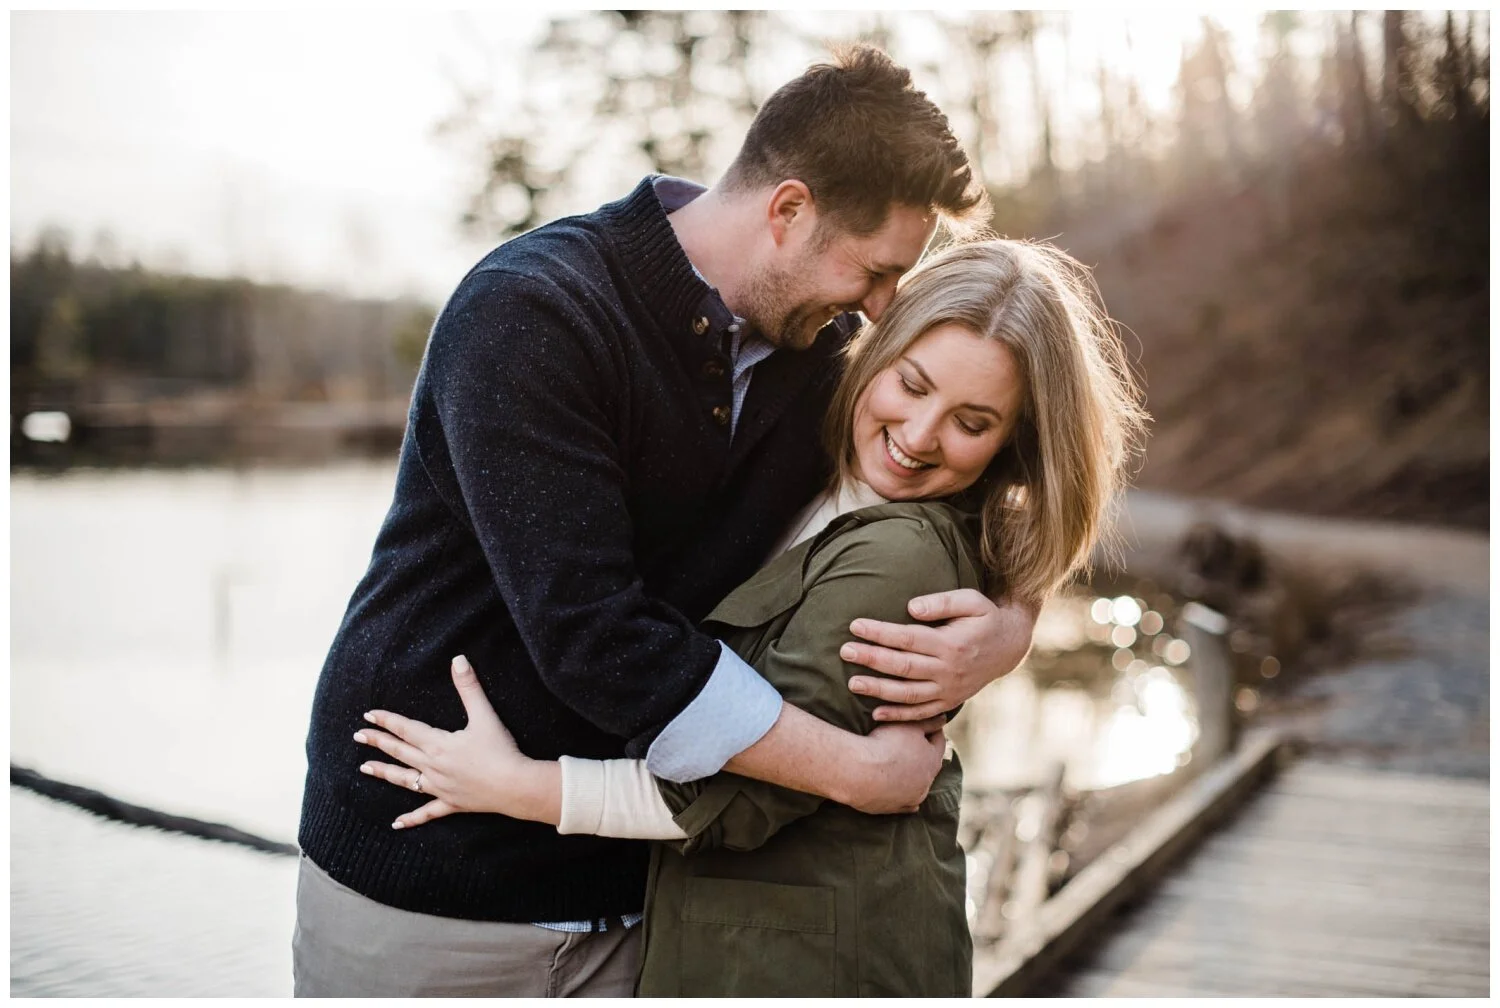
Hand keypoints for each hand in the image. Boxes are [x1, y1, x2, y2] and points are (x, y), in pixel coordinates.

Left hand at [354, 655, 556, 828]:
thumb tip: (458, 660)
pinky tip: (396, 823)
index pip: (406, 729)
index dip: (387, 721)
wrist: (514, 786)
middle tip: (358, 736)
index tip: (368, 715)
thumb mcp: (485, 715)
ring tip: (365, 768)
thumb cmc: (500, 750)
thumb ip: (469, 687)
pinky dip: (412, 818)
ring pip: (405, 780)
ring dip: (385, 773)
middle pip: (400, 752)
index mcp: (439, 744)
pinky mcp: (451, 803)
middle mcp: (433, 766)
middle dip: (378, 742)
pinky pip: (427, 812)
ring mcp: (440, 787)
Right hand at [839, 715, 948, 813]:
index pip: (938, 742)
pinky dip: (906, 798)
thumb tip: (943, 718)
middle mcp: (926, 781)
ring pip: (920, 786)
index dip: (933, 730)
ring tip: (907, 769)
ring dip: (916, 778)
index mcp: (932, 760)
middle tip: (917, 745)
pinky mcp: (895, 808)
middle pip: (930, 765)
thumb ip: (928, 722)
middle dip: (925, 755)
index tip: (926, 724)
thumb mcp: (909, 726)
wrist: (859, 772)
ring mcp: (912, 797)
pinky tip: (904, 794)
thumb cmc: (885, 744)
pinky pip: (906, 804)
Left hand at [840, 589, 1037, 721]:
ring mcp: (949, 689)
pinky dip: (899, 715)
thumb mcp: (972, 601)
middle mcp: (948, 670)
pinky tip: (875, 713)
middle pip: (903, 666)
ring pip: (908, 693)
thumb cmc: (985, 618)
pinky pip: (921, 712)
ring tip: (851, 683)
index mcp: (951, 644)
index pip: (908, 638)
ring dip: (878, 690)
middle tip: (844, 651)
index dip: (880, 632)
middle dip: (871, 659)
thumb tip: (911, 607)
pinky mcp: (949, 701)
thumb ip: (942, 602)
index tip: (855, 625)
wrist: (1009, 647)